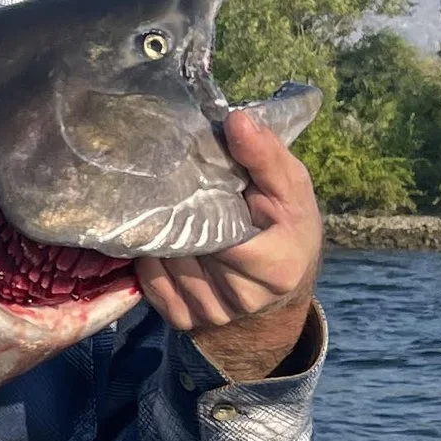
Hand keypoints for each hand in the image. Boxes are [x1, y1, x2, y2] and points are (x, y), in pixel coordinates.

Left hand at [135, 108, 323, 380]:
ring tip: (166, 212)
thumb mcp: (291, 187)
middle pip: (188, 248)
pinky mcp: (184, 321)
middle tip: (170, 189)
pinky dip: (150, 257)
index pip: (220, 232)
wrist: (282, 279)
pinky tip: (162, 237)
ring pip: (163, 264)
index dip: (200, 203)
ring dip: (160, 235)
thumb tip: (237, 119)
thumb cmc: (287, 226)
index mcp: (276, 267)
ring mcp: (210, 314)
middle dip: (177, 216)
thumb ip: (265, 156)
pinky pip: (149, 282)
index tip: (191, 178)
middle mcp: (241, 299)